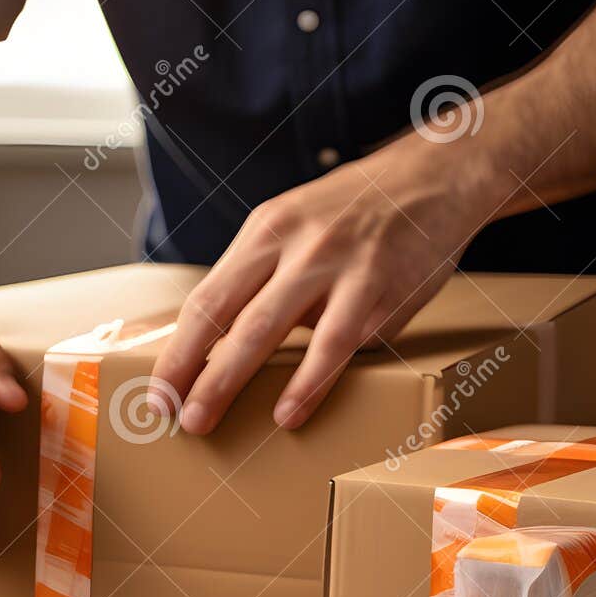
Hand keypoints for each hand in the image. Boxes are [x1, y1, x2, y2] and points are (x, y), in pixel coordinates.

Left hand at [151, 136, 499, 432]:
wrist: (437, 175)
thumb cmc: (356, 213)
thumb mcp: (296, 225)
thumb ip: (263, 278)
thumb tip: (223, 347)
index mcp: (264, 231)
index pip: (206, 300)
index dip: (177, 350)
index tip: (158, 392)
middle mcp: (293, 245)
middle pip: (227, 317)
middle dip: (193, 372)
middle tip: (174, 416)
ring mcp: (336, 265)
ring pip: (270, 331)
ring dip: (231, 381)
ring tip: (207, 421)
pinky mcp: (379, 287)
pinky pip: (336, 343)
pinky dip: (307, 382)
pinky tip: (288, 413)